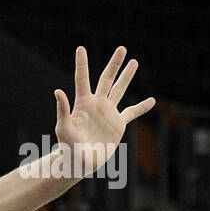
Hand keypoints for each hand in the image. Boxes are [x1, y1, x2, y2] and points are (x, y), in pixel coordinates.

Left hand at [53, 46, 154, 174]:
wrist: (80, 162)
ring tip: (134, 62)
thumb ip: (62, 109)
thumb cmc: (67, 146)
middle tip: (122, 48)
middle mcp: (97, 104)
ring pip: (120, 90)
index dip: (81, 64)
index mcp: (83, 103)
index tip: (81, 48)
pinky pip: (132, 113)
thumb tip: (57, 91)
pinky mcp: (118, 124)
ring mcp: (108, 113)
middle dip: (114, 64)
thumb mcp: (63, 127)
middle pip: (107, 79)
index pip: (82, 79)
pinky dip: (142, 107)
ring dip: (127, 77)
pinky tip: (152, 100)